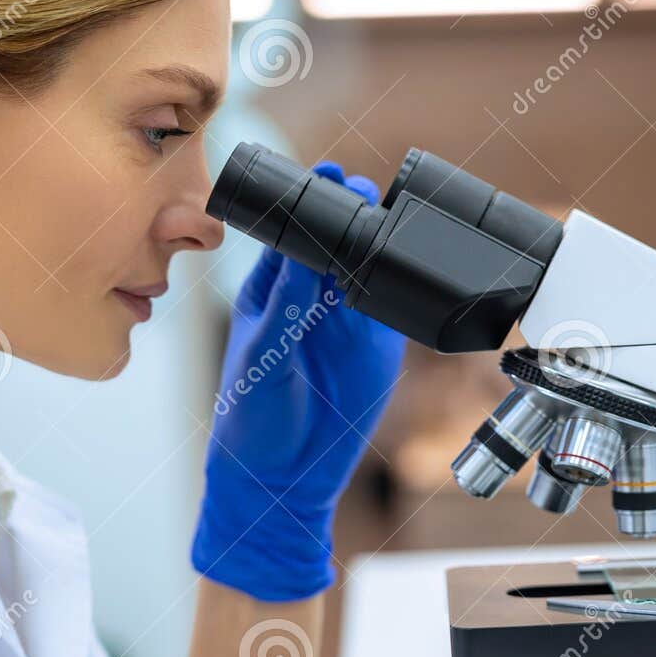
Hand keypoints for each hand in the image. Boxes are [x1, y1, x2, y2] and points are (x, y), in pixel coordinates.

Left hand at [191, 162, 405, 601]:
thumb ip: (288, 308)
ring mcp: (347, 324)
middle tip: (364, 191)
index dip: (311, 204)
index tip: (326, 177)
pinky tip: (405, 266)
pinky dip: (400, 286)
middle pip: (336, 242)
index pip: (295, 235)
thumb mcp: (263, 355)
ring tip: (388, 216)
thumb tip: (304, 254)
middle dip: (351, 213)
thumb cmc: (250, 418)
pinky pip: (392, 308)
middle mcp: (311, 301)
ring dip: (378, 243)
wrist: (281, 479)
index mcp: (273, 291)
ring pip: (367, 269)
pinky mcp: (378, 348)